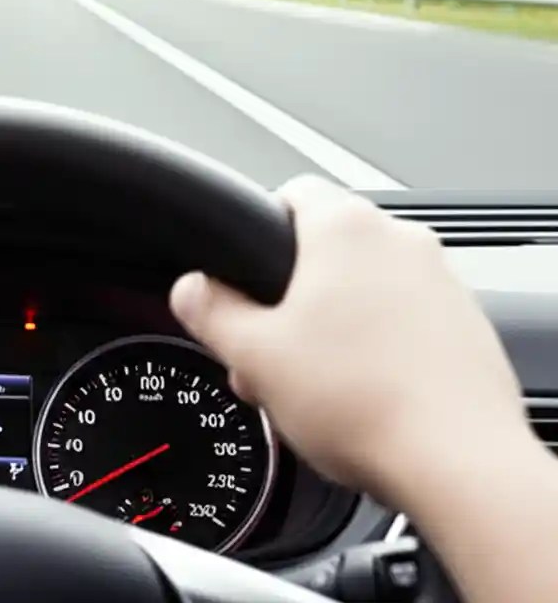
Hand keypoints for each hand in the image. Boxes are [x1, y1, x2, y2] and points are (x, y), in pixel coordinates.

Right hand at [169, 176, 533, 503]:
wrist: (455, 462)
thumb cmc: (362, 402)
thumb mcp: (254, 354)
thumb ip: (210, 310)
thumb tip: (190, 289)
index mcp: (345, 228)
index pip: (288, 193)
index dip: (252, 235)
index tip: (239, 278)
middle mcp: (401, 241)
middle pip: (324, 252)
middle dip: (287, 298)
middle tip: (266, 352)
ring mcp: (442, 283)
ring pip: (363, 289)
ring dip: (330, 326)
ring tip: (309, 386)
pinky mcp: (465, 327)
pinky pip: (403, 323)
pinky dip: (376, 348)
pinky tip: (356, 397)